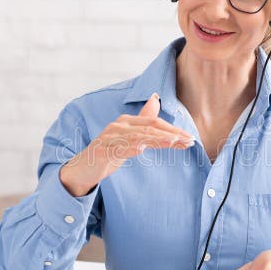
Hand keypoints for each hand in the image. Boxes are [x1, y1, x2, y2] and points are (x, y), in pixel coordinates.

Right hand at [60, 93, 193, 195]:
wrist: (81, 169)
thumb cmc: (107, 153)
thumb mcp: (128, 138)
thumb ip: (142, 122)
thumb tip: (155, 99)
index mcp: (126, 122)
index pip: (154, 123)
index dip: (173, 129)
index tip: (189, 138)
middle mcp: (118, 126)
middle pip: (149, 127)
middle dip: (171, 134)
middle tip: (188, 141)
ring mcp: (109, 137)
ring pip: (137, 137)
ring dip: (157, 139)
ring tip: (173, 142)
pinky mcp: (101, 150)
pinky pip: (119, 148)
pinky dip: (131, 147)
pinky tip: (142, 149)